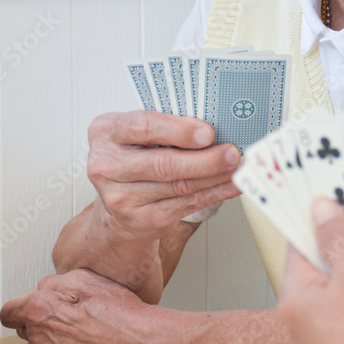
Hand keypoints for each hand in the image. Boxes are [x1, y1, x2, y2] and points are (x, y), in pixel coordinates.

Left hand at [0, 269, 190, 343]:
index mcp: (38, 308)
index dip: (21, 304)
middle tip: (63, 308)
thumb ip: (56, 281)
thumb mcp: (85, 278)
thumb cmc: (116, 311)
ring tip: (77, 322)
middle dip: (37, 316)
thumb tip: (46, 287)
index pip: (9, 310)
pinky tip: (83, 335)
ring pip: (38, 339)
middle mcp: (38, 333)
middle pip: (23, 325)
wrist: (137, 342)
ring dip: (49, 331)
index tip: (31, 302)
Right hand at [87, 111, 240, 240]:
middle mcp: (107, 165)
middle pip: (163, 163)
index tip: (208, 133)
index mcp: (106, 132)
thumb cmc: (135, 157)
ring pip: (179, 186)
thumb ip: (168, 125)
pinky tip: (230, 185)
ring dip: (215, 177)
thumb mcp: (140, 133)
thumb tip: (213, 128)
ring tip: (238, 168)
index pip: (142, 127)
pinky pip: (186, 204)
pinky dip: (214, 193)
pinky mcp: (141, 218)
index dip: (179, 130)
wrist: (119, 201)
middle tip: (232, 154)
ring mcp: (121, 196)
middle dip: (205, 160)